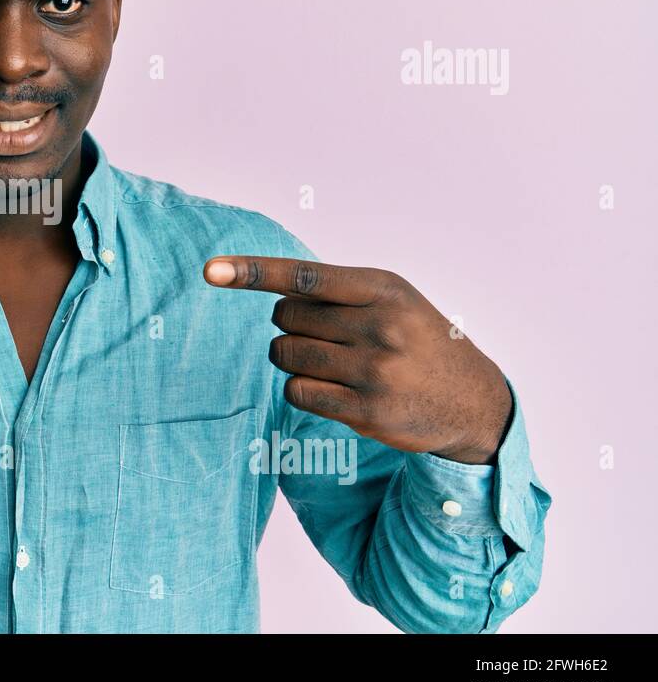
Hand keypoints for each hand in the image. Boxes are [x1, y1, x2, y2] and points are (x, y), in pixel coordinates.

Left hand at [203, 255, 511, 464]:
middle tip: (328, 335)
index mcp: (383, 289)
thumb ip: (335, 291)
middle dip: (292, 325)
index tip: (210, 271)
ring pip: (286, 355)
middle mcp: (380, 326)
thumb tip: (268, 292)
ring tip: (331, 361)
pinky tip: (333, 388)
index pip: (303, 276)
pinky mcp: (367, 411)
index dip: (252, 272)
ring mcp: (374, 371)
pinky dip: (301, 387)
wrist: (471, 398)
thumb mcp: (392, 298)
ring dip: (292, 357)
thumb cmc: (416, 337)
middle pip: (285, 318)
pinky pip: (297, 392)